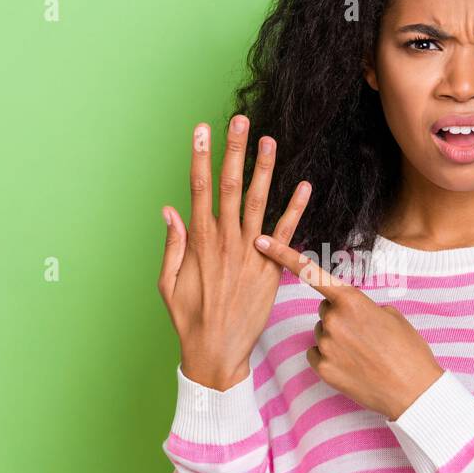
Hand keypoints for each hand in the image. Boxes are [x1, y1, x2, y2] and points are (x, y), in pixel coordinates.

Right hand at [158, 114, 310, 391]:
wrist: (217, 352)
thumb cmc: (189, 319)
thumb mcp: (168, 283)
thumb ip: (172, 245)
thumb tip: (169, 210)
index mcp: (199, 241)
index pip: (199, 188)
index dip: (201, 157)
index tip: (203, 129)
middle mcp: (226, 241)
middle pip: (229, 186)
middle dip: (234, 151)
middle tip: (240, 120)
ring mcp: (250, 253)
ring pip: (257, 202)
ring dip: (263, 169)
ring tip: (269, 140)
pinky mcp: (271, 268)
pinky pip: (286, 234)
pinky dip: (295, 208)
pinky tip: (304, 185)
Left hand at [251, 231, 443, 419]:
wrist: (413, 391)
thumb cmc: (408, 350)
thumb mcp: (391, 316)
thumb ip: (363, 307)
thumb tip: (350, 312)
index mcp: (351, 300)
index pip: (310, 272)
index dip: (282, 254)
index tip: (260, 242)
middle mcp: (333, 320)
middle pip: (324, 311)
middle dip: (339, 318)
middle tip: (365, 335)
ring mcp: (326, 345)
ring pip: (322, 334)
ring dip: (337, 339)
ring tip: (363, 354)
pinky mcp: (323, 369)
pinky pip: (317, 355)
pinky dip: (330, 359)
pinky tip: (352, 367)